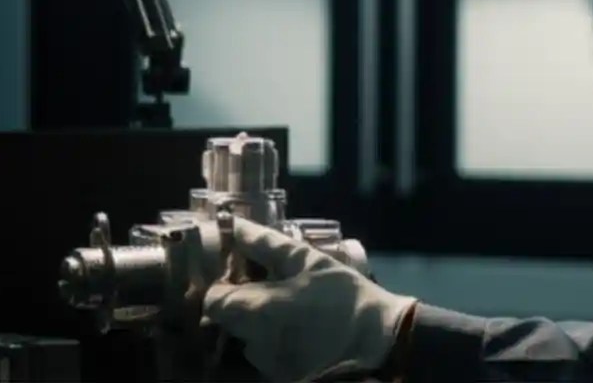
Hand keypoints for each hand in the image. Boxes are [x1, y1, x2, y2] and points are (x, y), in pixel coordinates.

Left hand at [203, 218, 416, 382]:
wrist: (379, 348)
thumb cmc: (344, 298)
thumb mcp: (309, 262)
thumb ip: (266, 244)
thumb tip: (235, 225)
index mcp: (251, 310)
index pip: (212, 299)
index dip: (225, 283)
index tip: (246, 272)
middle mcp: (250, 342)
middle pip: (230, 319)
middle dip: (248, 302)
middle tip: (277, 286)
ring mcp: (266, 363)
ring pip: (251, 337)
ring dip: (265, 322)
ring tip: (298, 308)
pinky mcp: (282, 376)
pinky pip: (271, 353)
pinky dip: (281, 340)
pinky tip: (307, 329)